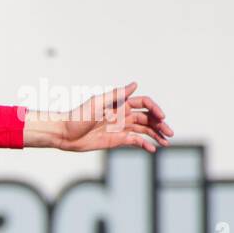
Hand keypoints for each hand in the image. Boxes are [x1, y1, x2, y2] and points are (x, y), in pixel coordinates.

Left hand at [25, 82, 171, 151]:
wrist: (63, 133)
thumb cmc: (77, 116)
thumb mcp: (96, 103)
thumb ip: (116, 95)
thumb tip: (135, 84)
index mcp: (120, 104)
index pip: (144, 104)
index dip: (154, 109)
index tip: (161, 117)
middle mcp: (122, 115)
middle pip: (147, 118)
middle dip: (160, 124)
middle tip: (170, 133)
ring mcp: (120, 128)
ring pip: (144, 130)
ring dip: (156, 135)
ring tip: (166, 142)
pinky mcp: (116, 140)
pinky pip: (134, 142)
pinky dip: (144, 144)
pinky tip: (152, 149)